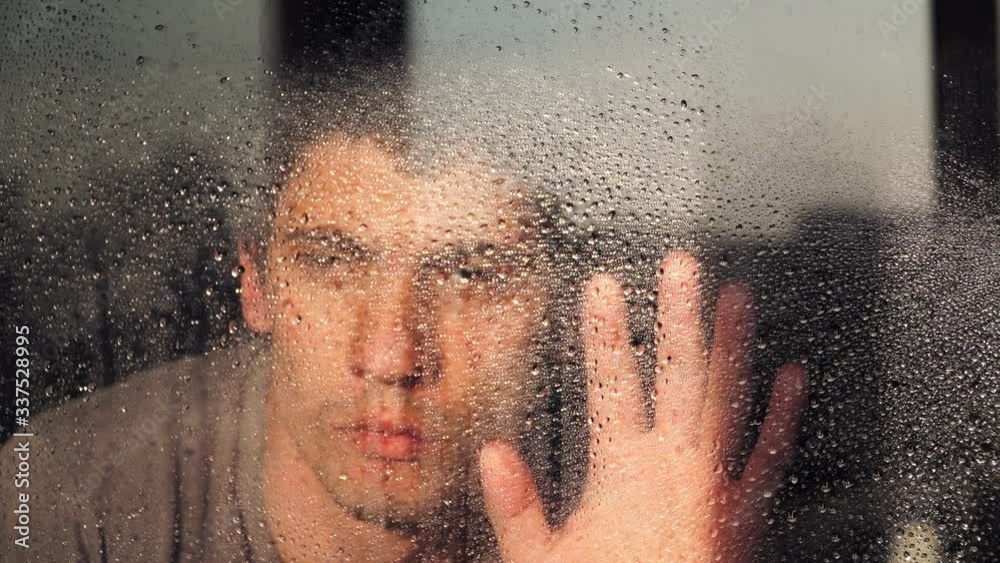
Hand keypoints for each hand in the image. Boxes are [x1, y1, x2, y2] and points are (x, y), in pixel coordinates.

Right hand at [480, 251, 807, 561]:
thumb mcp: (541, 561)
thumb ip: (518, 508)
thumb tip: (492, 453)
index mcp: (624, 475)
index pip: (610, 386)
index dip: (604, 333)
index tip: (602, 286)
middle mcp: (676, 470)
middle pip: (677, 377)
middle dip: (678, 317)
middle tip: (682, 265)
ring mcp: (717, 485)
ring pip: (728, 401)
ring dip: (733, 346)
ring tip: (739, 296)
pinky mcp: (746, 510)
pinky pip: (772, 454)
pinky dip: (783, 414)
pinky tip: (794, 377)